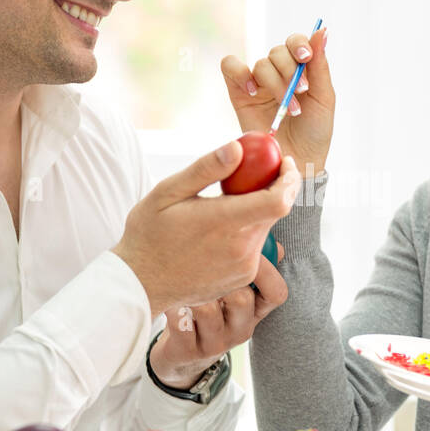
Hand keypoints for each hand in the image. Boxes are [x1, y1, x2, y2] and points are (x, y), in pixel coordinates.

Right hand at [115, 142, 300, 317]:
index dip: (289, 178)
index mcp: (224, 223)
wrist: (140, 283)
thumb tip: (238, 147)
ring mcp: (244, 267)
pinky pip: (256, 246)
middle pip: (276, 211)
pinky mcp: (243, 278)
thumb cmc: (149, 234)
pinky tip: (220, 230)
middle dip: (273, 188)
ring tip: (225, 204)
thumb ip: (206, 169)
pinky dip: (247, 231)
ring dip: (256, 210)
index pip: (279, 200)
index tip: (285, 162)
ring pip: (265, 228)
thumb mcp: (168, 192)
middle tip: (256, 172)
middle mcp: (241, 248)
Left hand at [148, 246, 286, 388]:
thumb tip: (274, 245)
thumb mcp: (231, 292)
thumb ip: (247, 267)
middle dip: (219, 276)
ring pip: (206, 309)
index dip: (265, 268)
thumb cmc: (208, 311)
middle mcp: (240, 331)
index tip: (245, 248)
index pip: (276, 293)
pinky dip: (171, 306)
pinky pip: (179, 321)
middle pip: (241, 298)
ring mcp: (214, 344)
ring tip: (181, 281)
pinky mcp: (188, 351)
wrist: (182, 355)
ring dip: (191, 292)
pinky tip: (168, 298)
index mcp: (255, 314)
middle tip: (202, 263)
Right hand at [220, 28, 332, 175]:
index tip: (305, 58)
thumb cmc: (314, 131)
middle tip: (300, 94)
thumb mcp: (324, 98)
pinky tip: (254, 91)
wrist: (297, 160)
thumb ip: (320, 65)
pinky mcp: (238, 93)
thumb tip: (323, 30)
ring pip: (261, 64)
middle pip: (277, 52)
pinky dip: (240, 73)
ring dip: (275, 84)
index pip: (295, 42)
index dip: (299, 44)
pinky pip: (230, 67)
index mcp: (300, 69)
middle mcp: (278, 72)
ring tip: (287, 110)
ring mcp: (257, 82)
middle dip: (290, 72)